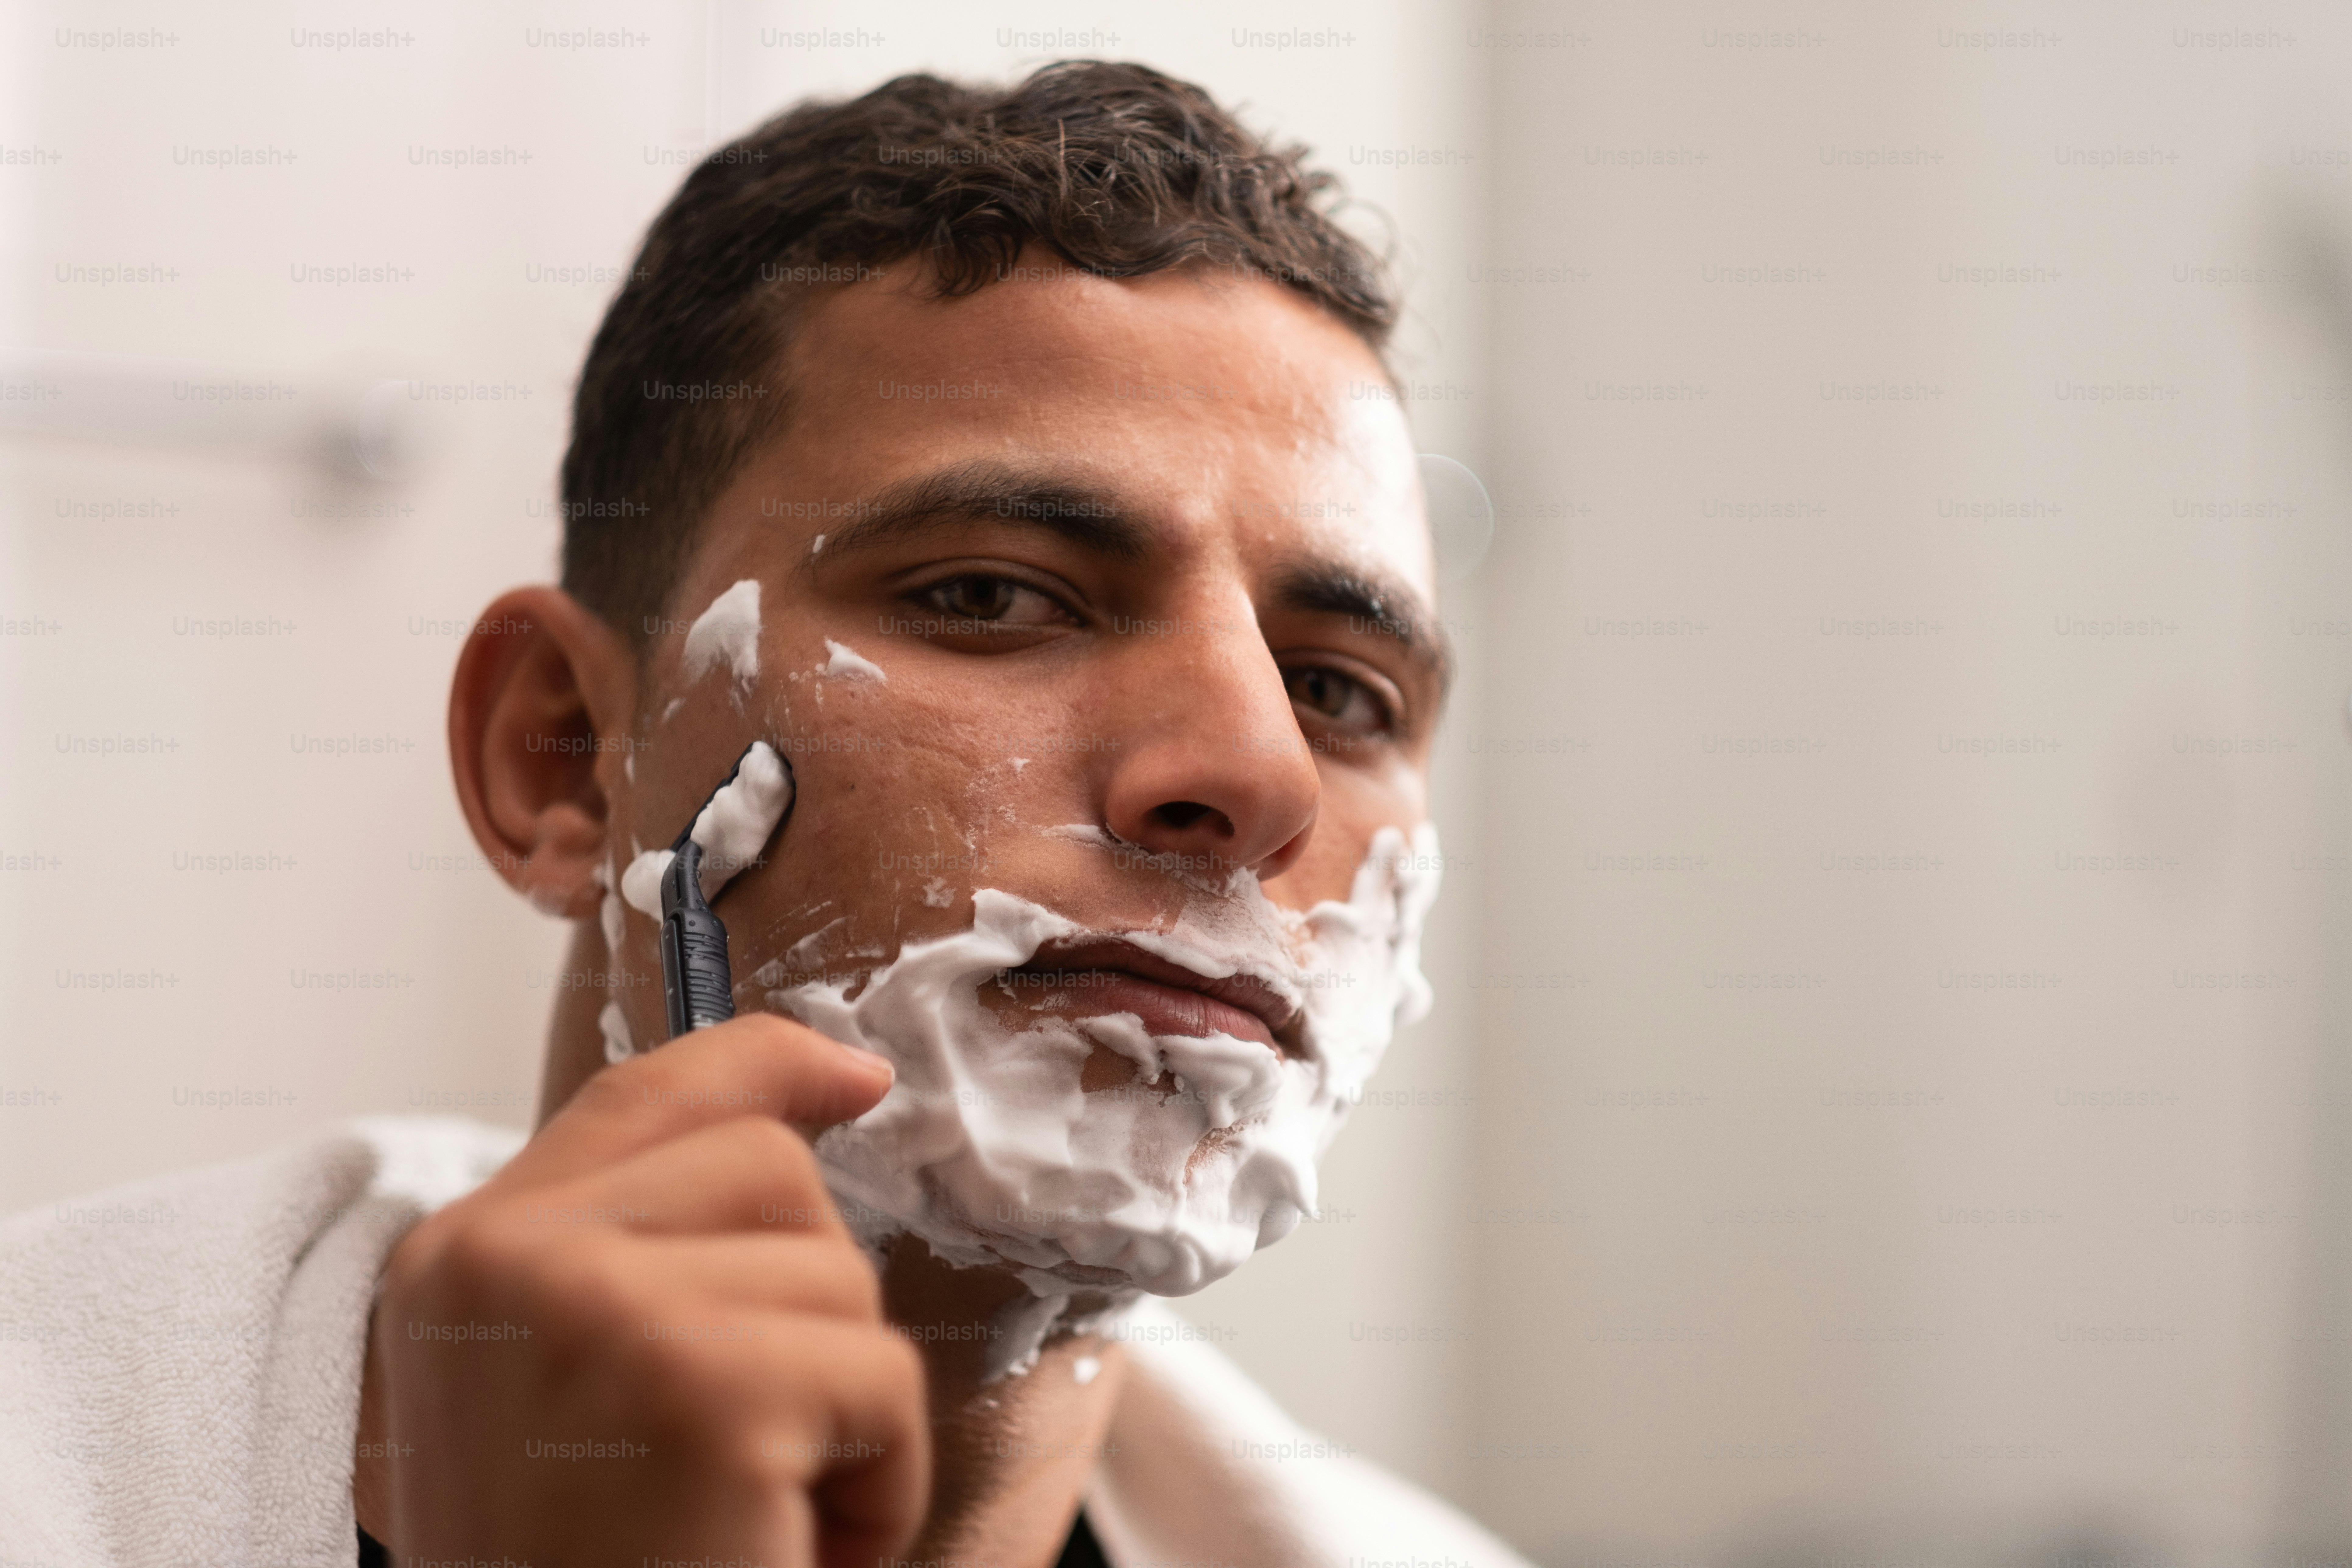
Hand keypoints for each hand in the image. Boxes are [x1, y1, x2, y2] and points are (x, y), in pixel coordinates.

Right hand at [367, 1014, 923, 1566]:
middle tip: (752, 1450)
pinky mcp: (699, 1387)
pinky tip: (793, 1553)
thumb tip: (828, 1089)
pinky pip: (879, 1378)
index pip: (641, 1091)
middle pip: (768, 1172)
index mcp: (464, 1256)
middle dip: (809, 1309)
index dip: (762, 1066)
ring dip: (844, 1415)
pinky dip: (879, 1486)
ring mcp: (596, 1311)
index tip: (854, 1078)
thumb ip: (651, 1244)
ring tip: (760, 1517)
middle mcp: (506, 1260)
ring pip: (837, 1280)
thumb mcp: (577, 1389)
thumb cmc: (585, 1562)